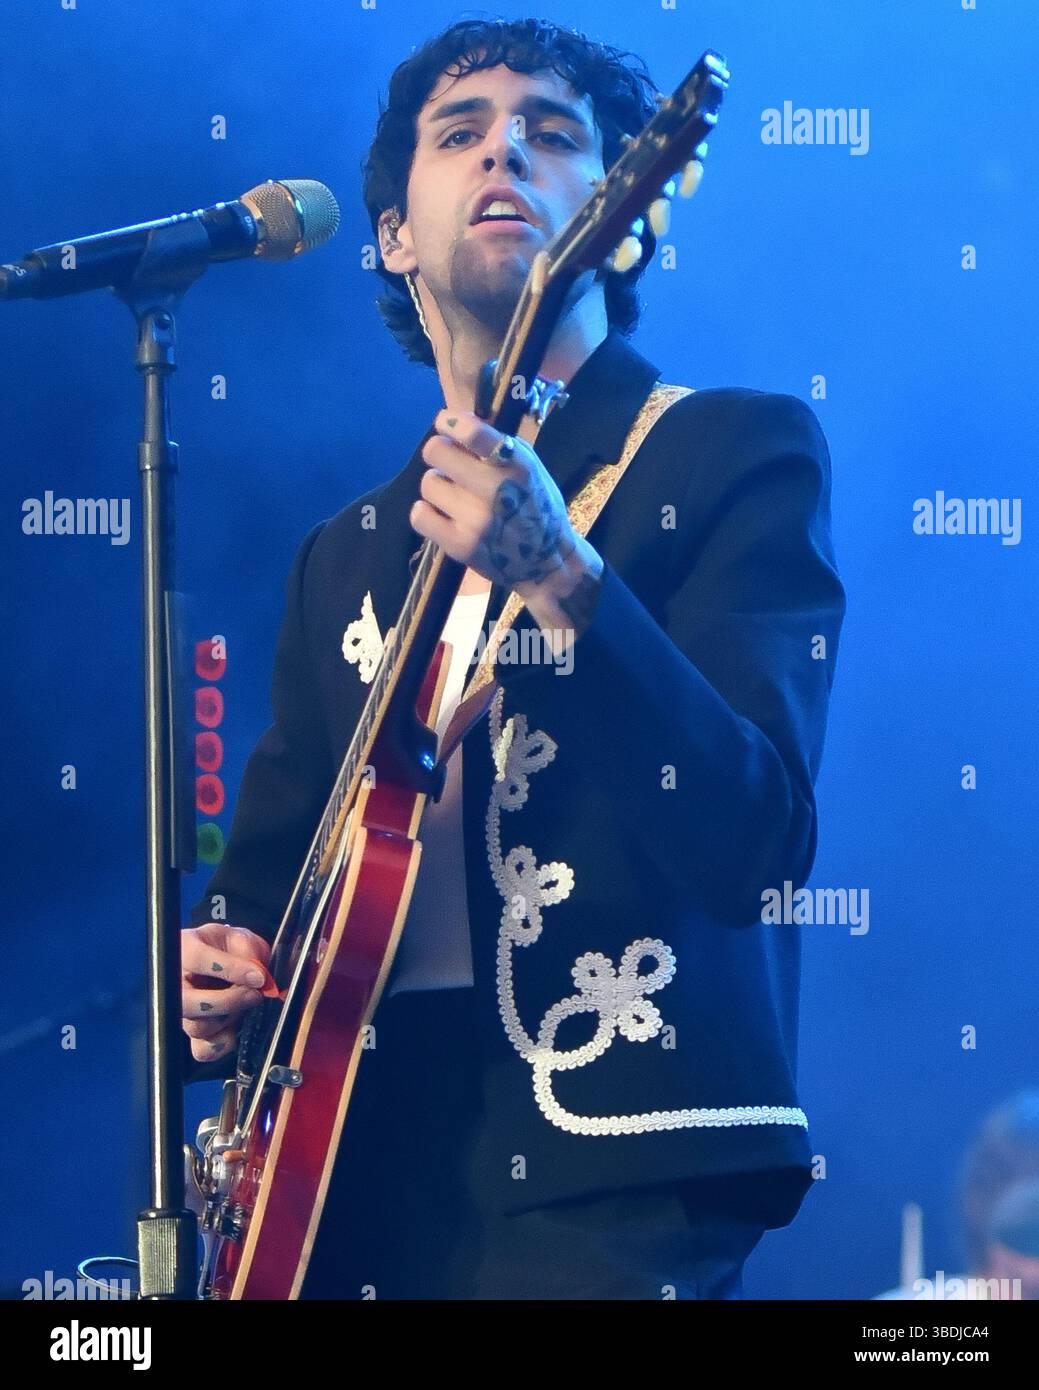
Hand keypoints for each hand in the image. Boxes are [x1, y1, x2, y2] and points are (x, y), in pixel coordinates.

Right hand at [181, 923, 271, 1063]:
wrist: (228, 959)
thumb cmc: (230, 947)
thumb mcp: (241, 938)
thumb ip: (248, 952)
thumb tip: (257, 976)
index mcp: (184, 949)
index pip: (197, 959)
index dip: (230, 969)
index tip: (258, 976)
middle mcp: (175, 983)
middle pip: (188, 1003)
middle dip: (229, 1001)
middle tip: (254, 994)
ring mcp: (183, 1011)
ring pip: (198, 1027)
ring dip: (230, 1018)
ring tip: (248, 1004)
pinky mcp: (195, 1034)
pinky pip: (203, 1050)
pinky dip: (223, 1043)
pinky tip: (236, 1028)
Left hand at [413, 410, 604, 640]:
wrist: (546, 562)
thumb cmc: (536, 506)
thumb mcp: (528, 466)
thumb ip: (495, 442)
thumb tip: (456, 420)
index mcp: (516, 465)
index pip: (471, 431)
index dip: (449, 422)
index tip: (447, 424)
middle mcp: (495, 491)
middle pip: (435, 452)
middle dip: (440, 452)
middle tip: (451, 464)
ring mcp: (476, 520)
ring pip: (428, 484)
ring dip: (438, 486)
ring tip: (455, 495)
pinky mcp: (460, 546)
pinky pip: (420, 516)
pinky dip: (426, 513)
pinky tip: (442, 514)